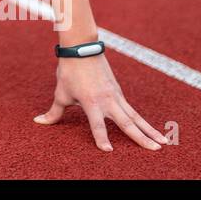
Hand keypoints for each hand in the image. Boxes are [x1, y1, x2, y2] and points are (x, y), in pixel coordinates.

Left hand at [33, 53, 168, 151]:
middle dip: (141, 137)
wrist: (82, 48)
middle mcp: (107, 100)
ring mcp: (116, 96)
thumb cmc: (69, 72)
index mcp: (91, 101)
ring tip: (162, 143)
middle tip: (155, 149)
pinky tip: (152, 131)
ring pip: (135, 117)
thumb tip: (38, 122)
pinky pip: (132, 110)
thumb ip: (53, 112)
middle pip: (126, 122)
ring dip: (149, 130)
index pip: (96, 124)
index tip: (107, 150)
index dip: (101, 137)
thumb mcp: (60, 93)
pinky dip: (142, 121)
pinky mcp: (119, 93)